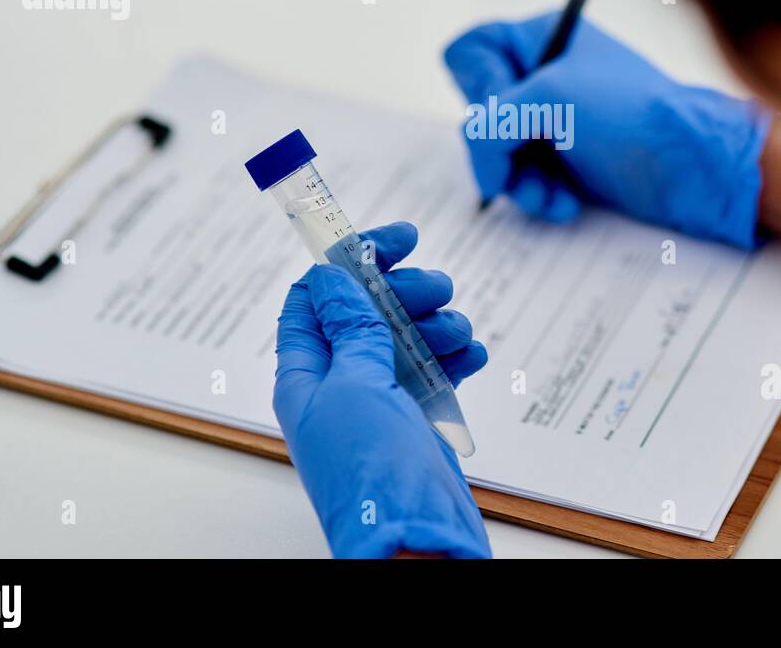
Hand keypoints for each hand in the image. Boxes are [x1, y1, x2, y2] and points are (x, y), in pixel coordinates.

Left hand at [273, 221, 489, 558]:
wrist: (416, 540)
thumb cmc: (372, 473)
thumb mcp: (355, 386)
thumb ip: (351, 329)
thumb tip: (333, 278)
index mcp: (306, 375)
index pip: (316, 300)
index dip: (350, 262)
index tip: (397, 240)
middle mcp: (340, 386)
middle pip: (369, 314)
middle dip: (404, 292)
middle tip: (436, 289)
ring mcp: (379, 405)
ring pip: (406, 340)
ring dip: (435, 325)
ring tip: (459, 332)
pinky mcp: (415, 423)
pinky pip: (433, 374)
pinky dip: (453, 358)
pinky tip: (474, 355)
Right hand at [443, 12, 771, 246]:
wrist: (697, 165)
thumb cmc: (633, 113)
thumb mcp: (551, 100)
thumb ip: (491, 123)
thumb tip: (481, 163)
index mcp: (542, 37)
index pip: (470, 54)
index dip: (478, 87)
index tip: (505, 108)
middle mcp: (544, 74)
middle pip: (478, 111)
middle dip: (498, 148)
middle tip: (517, 165)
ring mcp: (555, 118)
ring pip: (498, 153)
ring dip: (520, 181)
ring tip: (548, 197)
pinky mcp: (568, 158)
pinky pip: (525, 178)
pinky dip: (539, 194)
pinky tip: (565, 204)